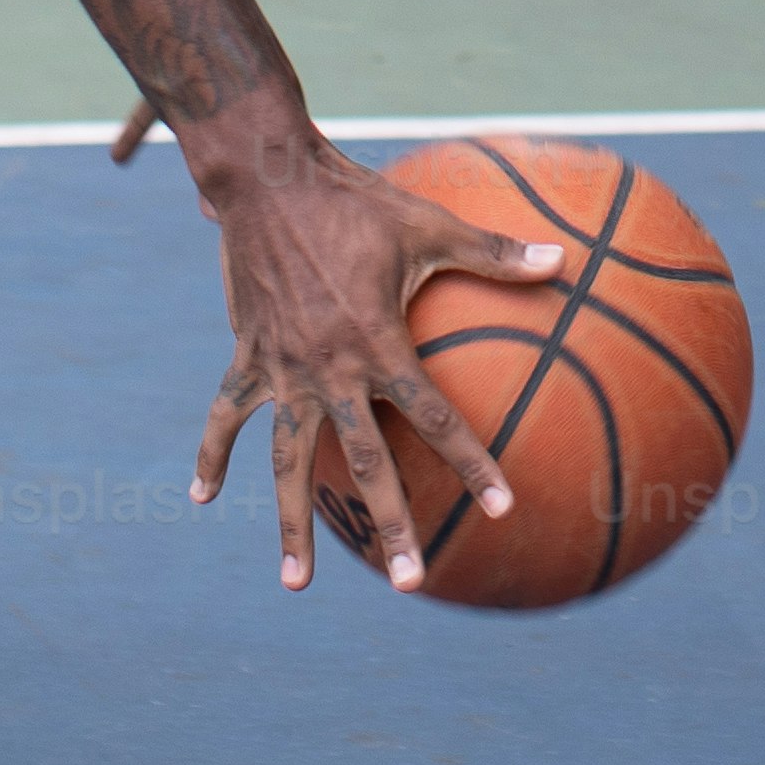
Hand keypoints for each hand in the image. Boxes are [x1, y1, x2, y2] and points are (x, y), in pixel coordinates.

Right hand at [180, 133, 567, 590]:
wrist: (268, 179)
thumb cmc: (356, 199)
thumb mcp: (430, 222)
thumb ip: (495, 251)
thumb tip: (563, 258)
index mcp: (379, 343)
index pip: (435, 416)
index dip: (472, 462)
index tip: (501, 508)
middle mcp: (330, 369)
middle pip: (365, 464)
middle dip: (390, 524)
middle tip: (409, 583)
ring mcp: (282, 370)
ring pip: (288, 462)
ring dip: (291, 524)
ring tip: (298, 584)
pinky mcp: (247, 357)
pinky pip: (225, 416)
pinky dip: (212, 455)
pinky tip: (202, 497)